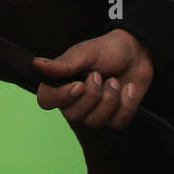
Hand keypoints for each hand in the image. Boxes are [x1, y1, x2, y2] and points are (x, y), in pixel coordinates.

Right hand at [33, 30, 153, 129]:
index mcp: (62, 83)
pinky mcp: (115, 117)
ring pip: (95, 121)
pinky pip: (117, 122)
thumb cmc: (107, 50)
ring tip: (116, 81)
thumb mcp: (84, 53)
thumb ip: (62, 64)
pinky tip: (129, 89)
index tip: (79, 84)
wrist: (137, 53)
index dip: (61, 97)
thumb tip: (36, 64)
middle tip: (100, 76)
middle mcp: (75, 100)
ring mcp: (95, 111)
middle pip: (73, 115)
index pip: (46, 100)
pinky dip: (127, 104)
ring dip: (110, 99)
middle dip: (92, 96)